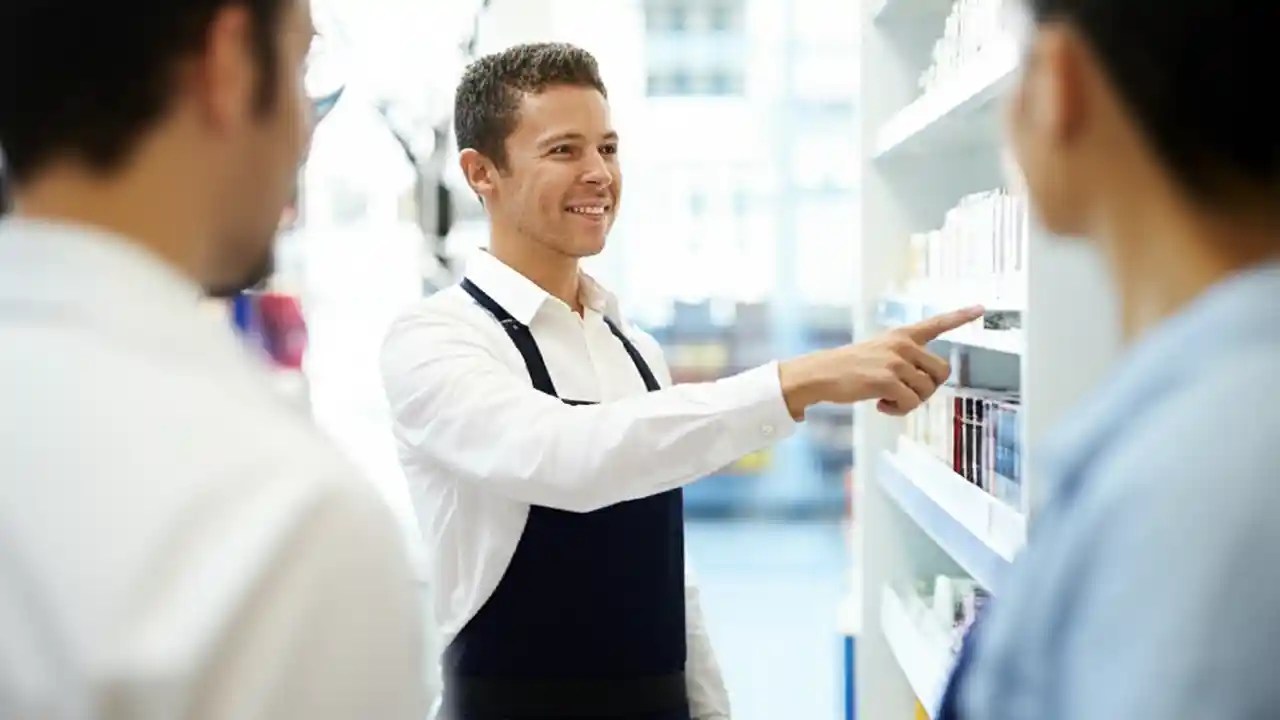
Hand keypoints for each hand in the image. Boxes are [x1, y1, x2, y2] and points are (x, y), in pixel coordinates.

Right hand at [778, 306, 983, 418]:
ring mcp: (895, 361)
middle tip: (907, 394)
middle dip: (929, 388)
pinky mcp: (887, 379)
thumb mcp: (879, 353)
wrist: (821, 374)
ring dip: (910, 402)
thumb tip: (926, 385)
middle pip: (942, 371)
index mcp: (901, 335)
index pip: (936, 323)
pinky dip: (898, 410)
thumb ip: (905, 361)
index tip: (981, 307)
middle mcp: (903, 345)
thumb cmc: (850, 368)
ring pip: (926, 391)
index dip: (960, 316)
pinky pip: (910, 403)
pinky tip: (880, 405)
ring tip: (887, 399)